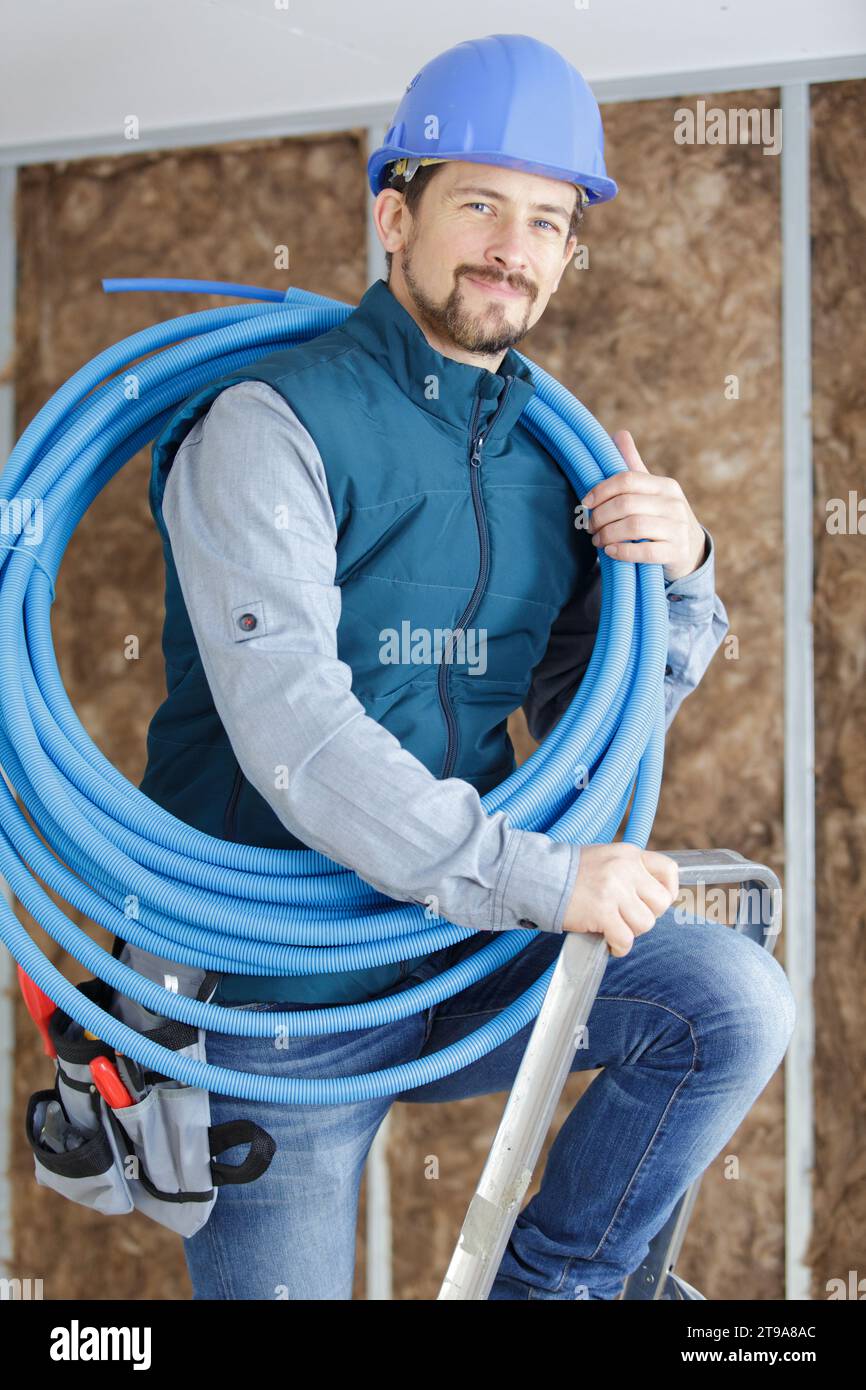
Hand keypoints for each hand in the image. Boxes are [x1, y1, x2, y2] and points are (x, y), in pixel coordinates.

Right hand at [562, 843, 678, 956]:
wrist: (537, 876)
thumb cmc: (568, 872)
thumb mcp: (604, 858)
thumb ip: (627, 871)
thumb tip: (648, 895)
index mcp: (628, 854)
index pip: (668, 870)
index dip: (669, 890)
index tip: (655, 902)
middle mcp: (625, 869)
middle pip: (661, 903)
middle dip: (647, 915)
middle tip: (627, 917)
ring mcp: (614, 890)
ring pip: (645, 924)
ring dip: (630, 931)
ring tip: (614, 928)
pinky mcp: (602, 911)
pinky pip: (625, 939)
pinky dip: (619, 946)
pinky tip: (609, 942)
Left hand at [581, 430, 706, 582]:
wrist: (690, 549)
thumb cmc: (661, 516)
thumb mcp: (651, 490)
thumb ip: (633, 465)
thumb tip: (619, 433)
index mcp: (665, 485)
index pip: (627, 480)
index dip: (601, 491)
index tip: (585, 503)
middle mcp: (674, 504)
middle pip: (626, 504)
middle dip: (601, 516)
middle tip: (589, 526)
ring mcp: (678, 528)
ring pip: (634, 527)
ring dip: (608, 535)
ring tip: (597, 540)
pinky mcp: (678, 552)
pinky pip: (646, 552)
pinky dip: (623, 552)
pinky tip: (610, 551)